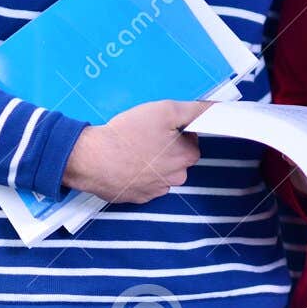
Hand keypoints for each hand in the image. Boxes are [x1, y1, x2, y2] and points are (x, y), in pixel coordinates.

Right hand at [61, 100, 208, 203]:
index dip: (176, 131)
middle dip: (165, 147)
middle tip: (144, 136)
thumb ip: (195, 110)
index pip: (191, 141)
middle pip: (177, 158)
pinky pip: (143, 183)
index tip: (159, 127)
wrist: (90, 158)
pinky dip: (136, 173)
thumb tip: (216, 109)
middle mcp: (175, 179)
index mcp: (186, 158)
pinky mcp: (135, 198)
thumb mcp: (166, 110)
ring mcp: (154, 191)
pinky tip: (124, 163)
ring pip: (160, 172)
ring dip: (151, 161)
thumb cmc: (128, 134)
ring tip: (132, 149)